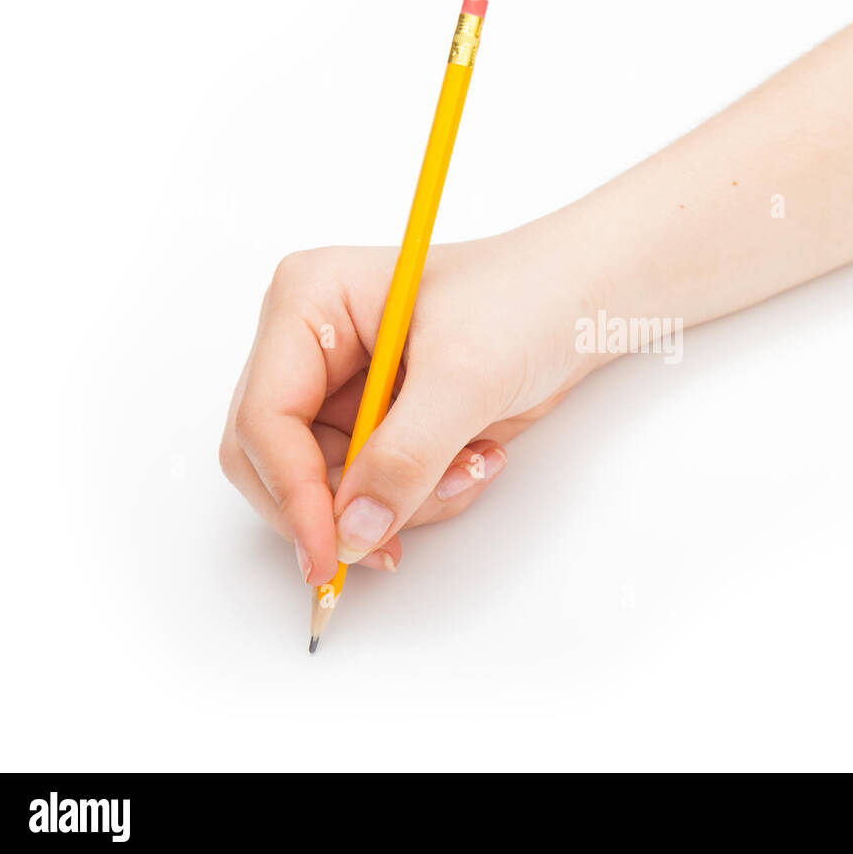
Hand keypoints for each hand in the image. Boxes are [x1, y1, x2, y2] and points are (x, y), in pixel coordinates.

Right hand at [219, 229, 593, 581]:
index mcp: (308, 305)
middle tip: (400, 536)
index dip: (291, 495)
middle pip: (281, 466)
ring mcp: (347, 390)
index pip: (264, 420)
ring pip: (336, 491)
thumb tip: (353, 530)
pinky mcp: (384, 425)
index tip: (330, 555)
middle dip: (350, 504)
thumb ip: (406, 454)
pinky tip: (476, 458)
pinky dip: (428, 494)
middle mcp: (312, 349)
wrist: (588, 303)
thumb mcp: (467, 375)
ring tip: (473, 464)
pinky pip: (380, 492)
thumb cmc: (530, 298)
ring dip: (407, 500)